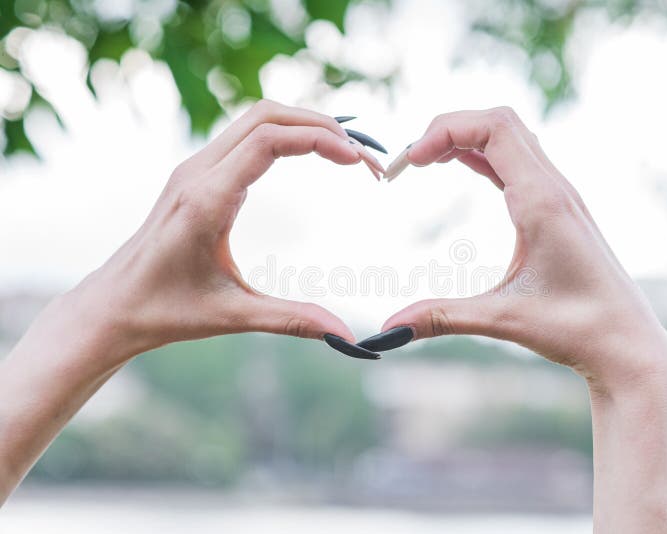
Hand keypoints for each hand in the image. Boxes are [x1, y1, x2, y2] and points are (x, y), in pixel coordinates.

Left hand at [70, 100, 385, 359]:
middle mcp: (197, 173)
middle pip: (266, 116)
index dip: (318, 140)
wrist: (111, 306)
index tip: (356, 162)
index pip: (268, 141)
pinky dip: (284, 134)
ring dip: (302, 125)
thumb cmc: (164, 312)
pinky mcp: (196, 175)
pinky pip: (245, 135)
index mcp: (205, 200)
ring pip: (256, 119)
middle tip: (361, 156)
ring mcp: (194, 170)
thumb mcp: (233, 316)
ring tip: (344, 152)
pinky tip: (309, 154)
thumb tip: (347, 335)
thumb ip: (293, 320)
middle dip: (320, 125)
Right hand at [380, 107, 666, 532]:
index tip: (409, 163)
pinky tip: (460, 167)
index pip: (493, 127)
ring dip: (466, 138)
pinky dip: (483, 154)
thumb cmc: (578, 329)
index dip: (444, 131)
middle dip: (449, 128)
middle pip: (498, 121)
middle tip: (409, 162)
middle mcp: (554, 187)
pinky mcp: (558, 209)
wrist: (628, 343)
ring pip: (510, 136)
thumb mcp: (504, 320)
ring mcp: (559, 195)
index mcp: (542, 200)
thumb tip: (388, 329)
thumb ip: (442, 318)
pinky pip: (517, 160)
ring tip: (425, 161)